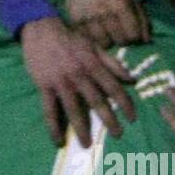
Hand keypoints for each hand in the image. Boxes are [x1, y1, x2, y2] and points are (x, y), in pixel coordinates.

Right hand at [20, 16, 135, 146]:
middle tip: (118, 135)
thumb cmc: (71, 38)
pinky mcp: (44, 87)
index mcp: (93, 65)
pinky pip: (49, 111)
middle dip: (109, 120)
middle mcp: (79, 75)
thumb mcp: (95, 46)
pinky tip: (58, 141)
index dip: (125, 104)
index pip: (114, 88)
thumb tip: (132, 79)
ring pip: (73, 110)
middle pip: (97, 102)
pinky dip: (53, 127)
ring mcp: (61, 82)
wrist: (41, 29)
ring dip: (81, 129)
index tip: (132, 118)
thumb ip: (113, 64)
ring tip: (87, 145)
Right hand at [66, 0, 149, 46]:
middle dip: (123, 39)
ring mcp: (88, 17)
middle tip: (121, 32)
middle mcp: (103, 12)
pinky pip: (89, 39)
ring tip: (108, 31)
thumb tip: (147, 40)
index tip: (133, 33)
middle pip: (119, 41)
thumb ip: (143, 13)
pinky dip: (94, 37)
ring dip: (108, 40)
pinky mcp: (75, 20)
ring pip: (103, 43)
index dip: (135, 37)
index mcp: (120, 4)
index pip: (133, 35)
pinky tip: (96, 27)